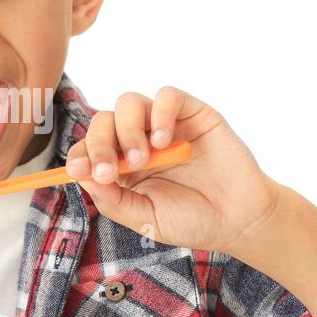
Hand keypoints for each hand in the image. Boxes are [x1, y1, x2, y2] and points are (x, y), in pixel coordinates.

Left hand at [64, 85, 283, 255]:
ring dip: (126, 129)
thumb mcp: (145, 219)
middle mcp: (139, 140)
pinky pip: (167, 96)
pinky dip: (160, 113)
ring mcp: (165, 124)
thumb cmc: (191, 220)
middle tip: (112, 171)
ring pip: (129, 103)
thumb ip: (112, 200)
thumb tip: (81, 175)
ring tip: (141, 159)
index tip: (77, 170)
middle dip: (99, 144)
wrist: (239, 220)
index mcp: (122, 166)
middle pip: (103, 121)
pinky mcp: (192, 113)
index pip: (89, 148)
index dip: (79, 154)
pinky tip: (164, 141)